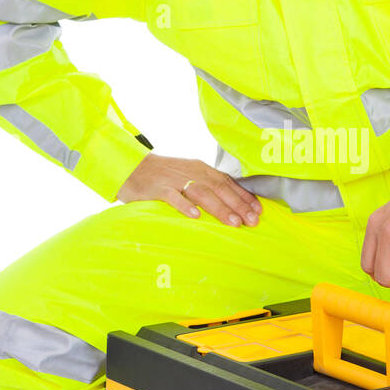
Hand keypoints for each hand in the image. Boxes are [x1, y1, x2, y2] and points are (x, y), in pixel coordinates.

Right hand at [117, 154, 262, 226]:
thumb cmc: (164, 175)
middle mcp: (192, 172)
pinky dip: (185, 206)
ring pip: (201, 193)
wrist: (131, 167)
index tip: (259, 211)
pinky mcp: (158, 188)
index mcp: (202, 169)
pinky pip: (173, 197)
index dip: (244, 196)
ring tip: (233, 222)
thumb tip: (232, 203)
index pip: (228, 182)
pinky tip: (196, 216)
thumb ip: (208, 185)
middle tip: (252, 221)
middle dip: (238, 205)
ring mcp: (175, 180)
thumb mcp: (189, 175)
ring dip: (220, 208)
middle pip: (219, 188)